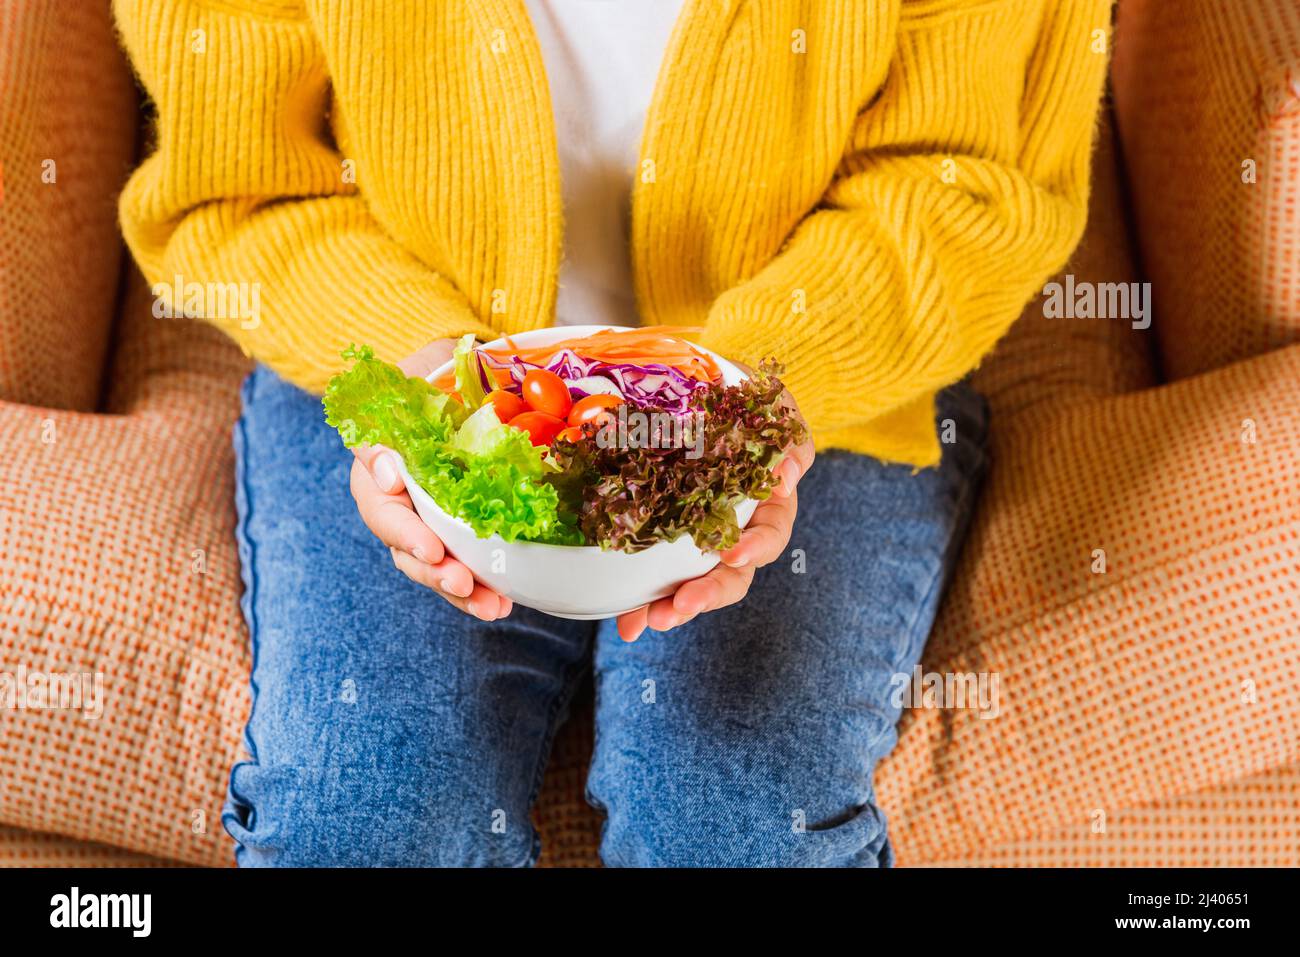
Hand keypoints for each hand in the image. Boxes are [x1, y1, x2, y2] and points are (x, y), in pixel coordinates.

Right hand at [349, 338, 512, 621]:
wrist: (465, 376)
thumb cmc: (438, 373)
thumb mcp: (418, 374)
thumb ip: (396, 413)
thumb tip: (389, 474)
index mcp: (378, 462)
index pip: (380, 503)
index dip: (404, 530)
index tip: (430, 548)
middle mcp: (396, 498)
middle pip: (404, 546)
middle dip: (433, 570)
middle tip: (461, 582)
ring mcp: (425, 518)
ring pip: (431, 566)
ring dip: (459, 590)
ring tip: (491, 606)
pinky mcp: (456, 532)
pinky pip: (463, 566)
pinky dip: (481, 588)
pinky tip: (503, 602)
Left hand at [614, 369, 814, 641]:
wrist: (689, 386)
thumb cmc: (735, 397)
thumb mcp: (770, 404)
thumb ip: (790, 436)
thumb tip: (786, 479)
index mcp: (765, 503)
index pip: (769, 534)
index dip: (754, 548)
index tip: (732, 555)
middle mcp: (734, 530)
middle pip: (732, 574)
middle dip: (708, 593)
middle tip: (682, 606)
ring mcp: (695, 541)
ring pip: (693, 586)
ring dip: (673, 607)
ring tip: (649, 620)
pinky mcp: (659, 543)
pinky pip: (653, 580)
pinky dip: (639, 603)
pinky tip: (626, 621)